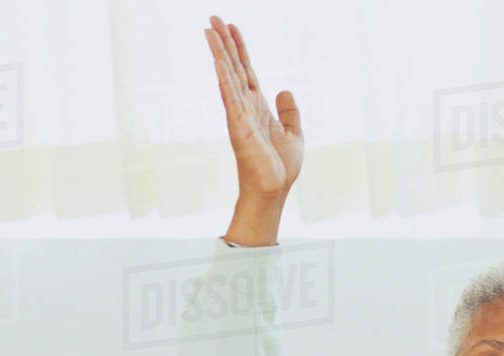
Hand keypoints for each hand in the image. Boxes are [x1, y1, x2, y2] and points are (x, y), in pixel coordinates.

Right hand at [205, 15, 303, 197]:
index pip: (247, 71)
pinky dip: (224, 76)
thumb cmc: (281, 168)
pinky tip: (217, 59)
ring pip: (227, 76)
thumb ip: (290, 112)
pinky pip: (229, 95)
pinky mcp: (238, 125)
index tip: (232, 28)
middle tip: (213, 18)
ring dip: (219, 53)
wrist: (274, 189)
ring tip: (209, 29)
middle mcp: (245, 107)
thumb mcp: (294, 134)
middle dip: (224, 43)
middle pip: (233, 67)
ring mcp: (239, 115)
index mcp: (258, 108)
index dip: (240, 49)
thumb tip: (285, 90)